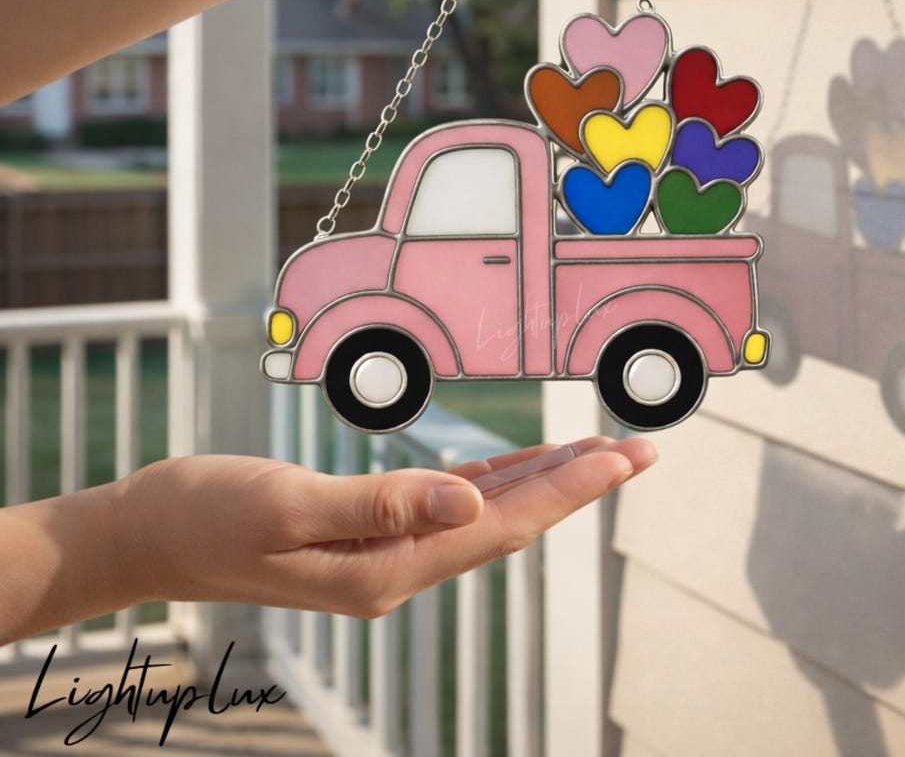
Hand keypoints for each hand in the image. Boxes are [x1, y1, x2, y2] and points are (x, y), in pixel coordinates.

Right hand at [119, 436, 653, 616]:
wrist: (149, 532)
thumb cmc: (207, 514)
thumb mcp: (288, 506)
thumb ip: (381, 506)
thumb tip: (472, 502)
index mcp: (384, 570)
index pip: (499, 526)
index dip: (569, 490)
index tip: (625, 458)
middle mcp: (395, 569)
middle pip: (508, 523)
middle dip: (577, 485)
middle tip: (640, 450)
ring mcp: (383, 554)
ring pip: (486, 514)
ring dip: (543, 482)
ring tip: (597, 452)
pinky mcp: (368, 532)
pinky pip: (448, 506)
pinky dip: (493, 481)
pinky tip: (519, 466)